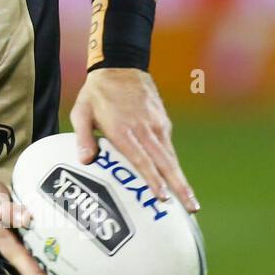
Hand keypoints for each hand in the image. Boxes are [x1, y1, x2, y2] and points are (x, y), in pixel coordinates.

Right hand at [0, 176, 72, 274]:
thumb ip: (10, 213)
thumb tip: (28, 219)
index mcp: (11, 249)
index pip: (33, 274)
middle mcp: (20, 248)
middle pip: (43, 270)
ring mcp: (24, 238)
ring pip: (45, 256)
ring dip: (62, 263)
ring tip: (86, 268)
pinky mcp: (28, 226)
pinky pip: (46, 238)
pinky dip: (58, 241)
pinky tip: (74, 239)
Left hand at [70, 68, 199, 211]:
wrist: (120, 66)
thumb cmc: (96, 93)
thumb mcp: (81, 112)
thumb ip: (83, 136)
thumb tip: (85, 160)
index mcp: (123, 130)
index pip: (141, 159)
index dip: (153, 179)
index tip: (163, 197)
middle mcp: (144, 129)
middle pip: (165, 163)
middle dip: (179, 187)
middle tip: (192, 208)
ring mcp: (157, 125)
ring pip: (171, 157)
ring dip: (181, 179)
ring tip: (191, 202)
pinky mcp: (163, 121)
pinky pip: (168, 146)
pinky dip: (174, 164)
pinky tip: (177, 180)